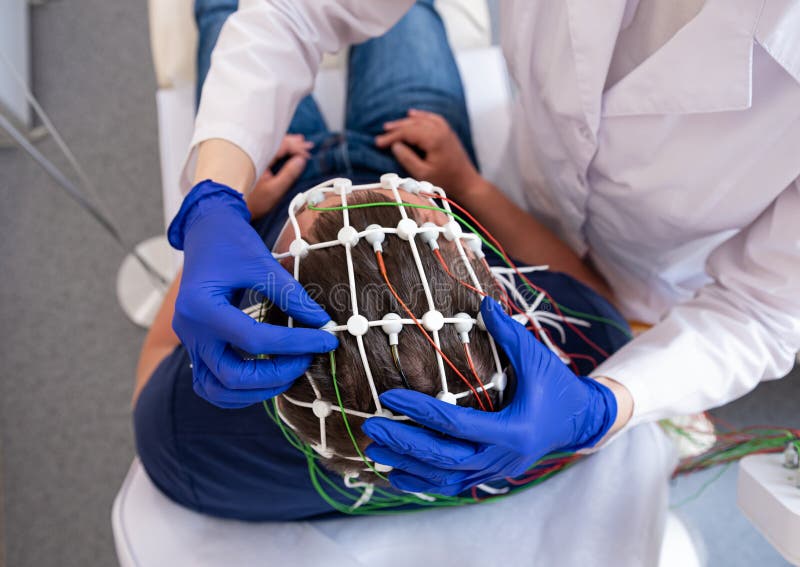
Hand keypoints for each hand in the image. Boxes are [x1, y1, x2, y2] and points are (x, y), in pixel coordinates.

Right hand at [168, 180, 337, 407]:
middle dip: (277, 375)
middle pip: (233, 376)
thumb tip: (322, 323)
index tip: (327, 339)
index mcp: (202, 307)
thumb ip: (291, 295)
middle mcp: (190, 331)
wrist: (204, 232)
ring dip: (257, 391)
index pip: (254, 340)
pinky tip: (268, 377)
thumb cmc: (231, 242)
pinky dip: (240, 390)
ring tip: (291, 372)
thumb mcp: (262, 262)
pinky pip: (212, 384)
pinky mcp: (195, 348)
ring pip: (218, 390)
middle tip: (308, 360)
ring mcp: (189, 343)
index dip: (296, 343)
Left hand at [247, 134, 312, 218]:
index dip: (296, 147)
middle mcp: (254, 152)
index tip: (308, 153)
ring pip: (270, 144)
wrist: (229, 207)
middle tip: (306, 145)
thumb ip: (289, 174)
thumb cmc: (251, 201)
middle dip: (292, 142)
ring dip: (285, 144)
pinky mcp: (248, 161)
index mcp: (260, 157)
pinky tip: (282, 151)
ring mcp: (250, 156)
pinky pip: (265, 149)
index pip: (282, 145)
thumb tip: (301, 161)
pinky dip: (276, 149)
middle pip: (275, 141)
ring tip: (297, 144)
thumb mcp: (274, 190)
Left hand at [361, 297, 616, 494]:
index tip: (389, 397)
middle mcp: (501, 457)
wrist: (579, 421)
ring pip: (444, 477)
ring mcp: (495, 470)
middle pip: (443, 458)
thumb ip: (510, 333)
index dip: (419, 411)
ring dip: (408, 467)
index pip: (455, 424)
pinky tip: (398, 475)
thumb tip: (484, 303)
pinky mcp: (491, 474)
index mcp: (512, 430)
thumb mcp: (538, 359)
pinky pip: (453, 484)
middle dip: (404, 444)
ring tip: (375, 453)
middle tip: (373, 429)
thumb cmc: (558, 387)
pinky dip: (424, 481)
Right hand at [375, 109, 480, 194]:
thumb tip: (395, 146)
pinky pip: (433, 118)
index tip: (378, 142)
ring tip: (393, 124)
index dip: (391, 137)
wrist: (467, 183)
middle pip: (414, 124)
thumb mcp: (422, 174)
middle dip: (397, 128)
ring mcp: (446, 130)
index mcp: (434, 139)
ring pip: (422, 119)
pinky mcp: (448, 133)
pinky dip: (421, 116)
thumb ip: (407, 158)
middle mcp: (440, 130)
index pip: (407, 132)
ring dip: (406, 121)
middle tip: (382, 132)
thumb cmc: (445, 181)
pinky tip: (414, 115)